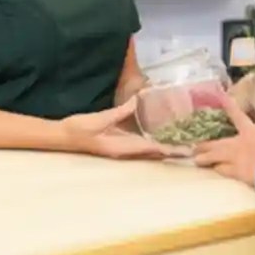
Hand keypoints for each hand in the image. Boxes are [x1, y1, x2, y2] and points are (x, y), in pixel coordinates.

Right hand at [61, 98, 190, 159]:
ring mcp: (122, 149)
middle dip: (171, 151)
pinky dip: (152, 143)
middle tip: (191, 147)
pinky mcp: (118, 145)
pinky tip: (158, 137)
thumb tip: (138, 100)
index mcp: (122, 147)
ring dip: (163, 148)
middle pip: (153, 153)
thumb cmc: (80, 128)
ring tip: (180, 144)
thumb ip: (120, 112)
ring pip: (148, 151)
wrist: (63, 136)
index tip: (185, 151)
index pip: (151, 149)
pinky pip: (140, 146)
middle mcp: (125, 151)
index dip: (169, 150)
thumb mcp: (100, 119)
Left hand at [194, 89, 254, 184]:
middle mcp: (238, 144)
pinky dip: (216, 169)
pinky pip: (223, 171)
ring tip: (195, 159)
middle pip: (218, 143)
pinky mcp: (237, 173)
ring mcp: (235, 159)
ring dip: (204, 157)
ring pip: (215, 157)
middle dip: (205, 144)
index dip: (228, 106)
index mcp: (250, 131)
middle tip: (194, 146)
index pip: (236, 116)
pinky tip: (211, 170)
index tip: (218, 98)